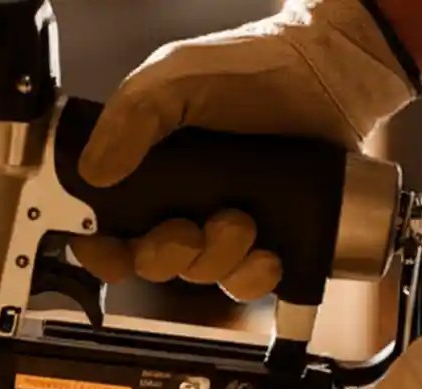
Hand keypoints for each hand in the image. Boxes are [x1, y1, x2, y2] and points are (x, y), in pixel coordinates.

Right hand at [70, 0, 417, 300]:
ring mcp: (222, 225)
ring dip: (218, 256)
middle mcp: (180, 202)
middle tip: (189, 228)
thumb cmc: (250, 70)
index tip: (116, 256)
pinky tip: (266, 252)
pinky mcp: (265, 241)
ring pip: (199, 273)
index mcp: (146, 169)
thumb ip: (130, 120)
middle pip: (150, 261)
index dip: (103, 251)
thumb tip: (94, 173)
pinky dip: (252, 276)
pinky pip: (246, 284)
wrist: (327, 78)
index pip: (104, 227)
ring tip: (242, 220)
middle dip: (167, 253)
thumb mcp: (175, 80)